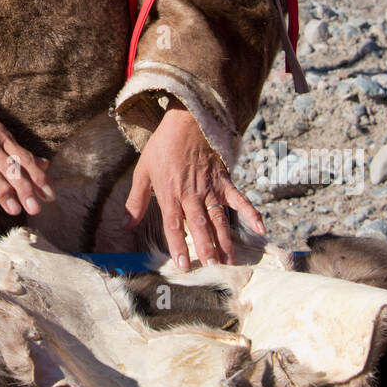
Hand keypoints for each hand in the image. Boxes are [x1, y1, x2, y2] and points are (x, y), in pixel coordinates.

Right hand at [0, 105, 53, 217]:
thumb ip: (20, 152)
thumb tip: (45, 164)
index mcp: (1, 138)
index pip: (24, 158)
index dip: (38, 177)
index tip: (49, 196)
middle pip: (9, 167)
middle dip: (24, 188)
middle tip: (35, 208)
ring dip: (1, 191)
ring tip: (14, 210)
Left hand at [122, 98, 264, 269]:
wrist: (186, 121)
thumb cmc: (162, 147)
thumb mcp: (143, 172)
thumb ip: (136, 201)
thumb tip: (125, 226)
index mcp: (170, 193)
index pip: (174, 225)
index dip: (178, 246)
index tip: (183, 264)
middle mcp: (191, 194)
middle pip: (200, 225)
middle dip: (206, 246)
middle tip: (212, 266)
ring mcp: (210, 188)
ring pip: (219, 218)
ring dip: (225, 239)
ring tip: (230, 260)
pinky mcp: (224, 180)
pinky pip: (240, 199)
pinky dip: (251, 213)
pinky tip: (260, 229)